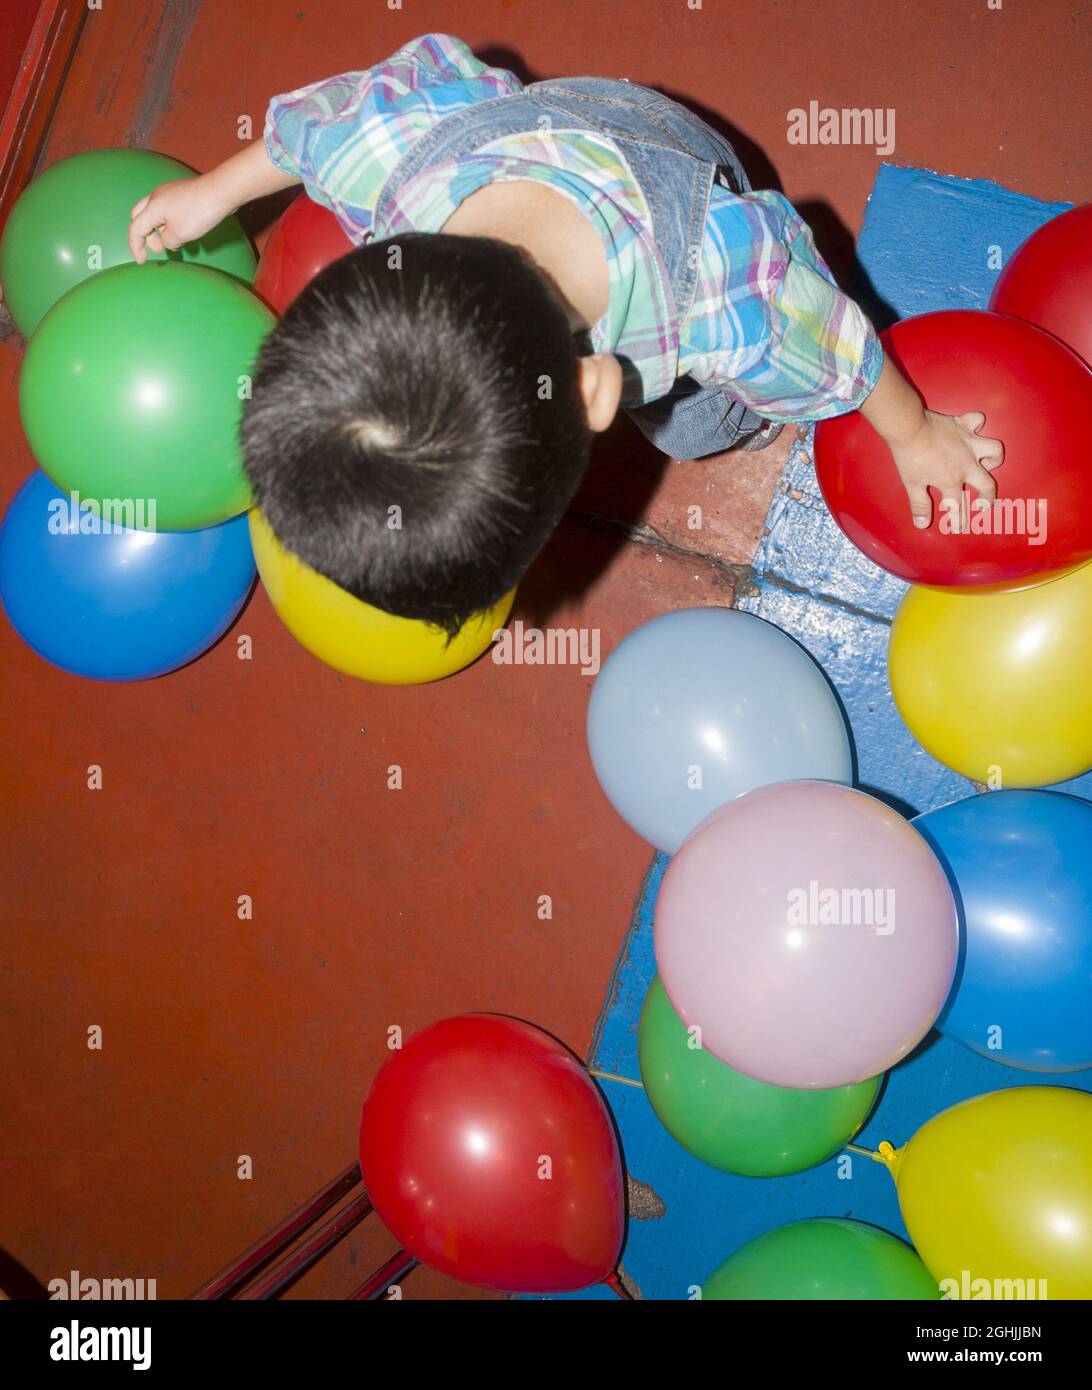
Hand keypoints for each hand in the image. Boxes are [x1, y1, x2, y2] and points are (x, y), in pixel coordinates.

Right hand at [128, 174, 231, 262]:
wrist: (220, 191)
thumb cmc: (198, 213)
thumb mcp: (179, 234)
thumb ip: (167, 241)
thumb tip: (167, 241)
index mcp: (152, 207)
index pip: (135, 229)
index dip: (136, 247)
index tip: (142, 261)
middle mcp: (156, 197)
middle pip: (141, 218)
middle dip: (146, 236)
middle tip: (160, 250)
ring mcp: (169, 193)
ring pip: (155, 213)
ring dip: (159, 230)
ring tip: (174, 243)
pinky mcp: (181, 193)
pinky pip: (167, 210)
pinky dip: (169, 223)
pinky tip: (183, 231)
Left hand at [888, 410, 1003, 530]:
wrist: (910, 428)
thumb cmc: (910, 457)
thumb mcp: (912, 484)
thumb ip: (920, 505)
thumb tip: (922, 524)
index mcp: (951, 481)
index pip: (956, 506)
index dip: (958, 520)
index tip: (959, 527)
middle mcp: (966, 465)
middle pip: (987, 485)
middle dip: (988, 498)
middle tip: (984, 504)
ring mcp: (969, 444)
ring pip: (995, 450)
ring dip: (994, 458)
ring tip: (987, 463)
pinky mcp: (965, 424)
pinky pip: (979, 420)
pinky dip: (978, 424)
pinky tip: (974, 429)